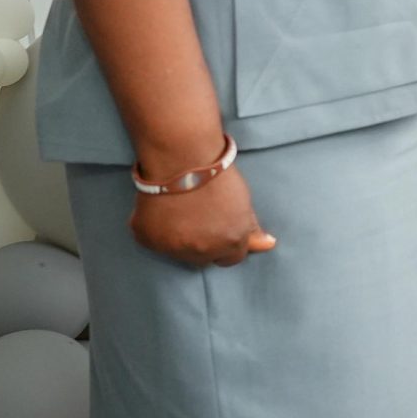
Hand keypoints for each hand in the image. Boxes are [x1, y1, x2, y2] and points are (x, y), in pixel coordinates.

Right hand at [129, 165, 272, 267]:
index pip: (232, 258)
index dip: (226, 243)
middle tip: (198, 220)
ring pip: (180, 253)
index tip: (219, 229)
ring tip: (180, 213)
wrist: (182, 159)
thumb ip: (250, 228)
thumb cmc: (218, 175)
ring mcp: (174, 248)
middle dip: (205, 245)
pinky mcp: (148, 240)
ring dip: (182, 240)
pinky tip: (162, 212)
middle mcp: (204, 250)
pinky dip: (158, 232)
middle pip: (205, 258)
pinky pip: (155, 242)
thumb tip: (268, 245)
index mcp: (231, 241)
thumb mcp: (243, 201)